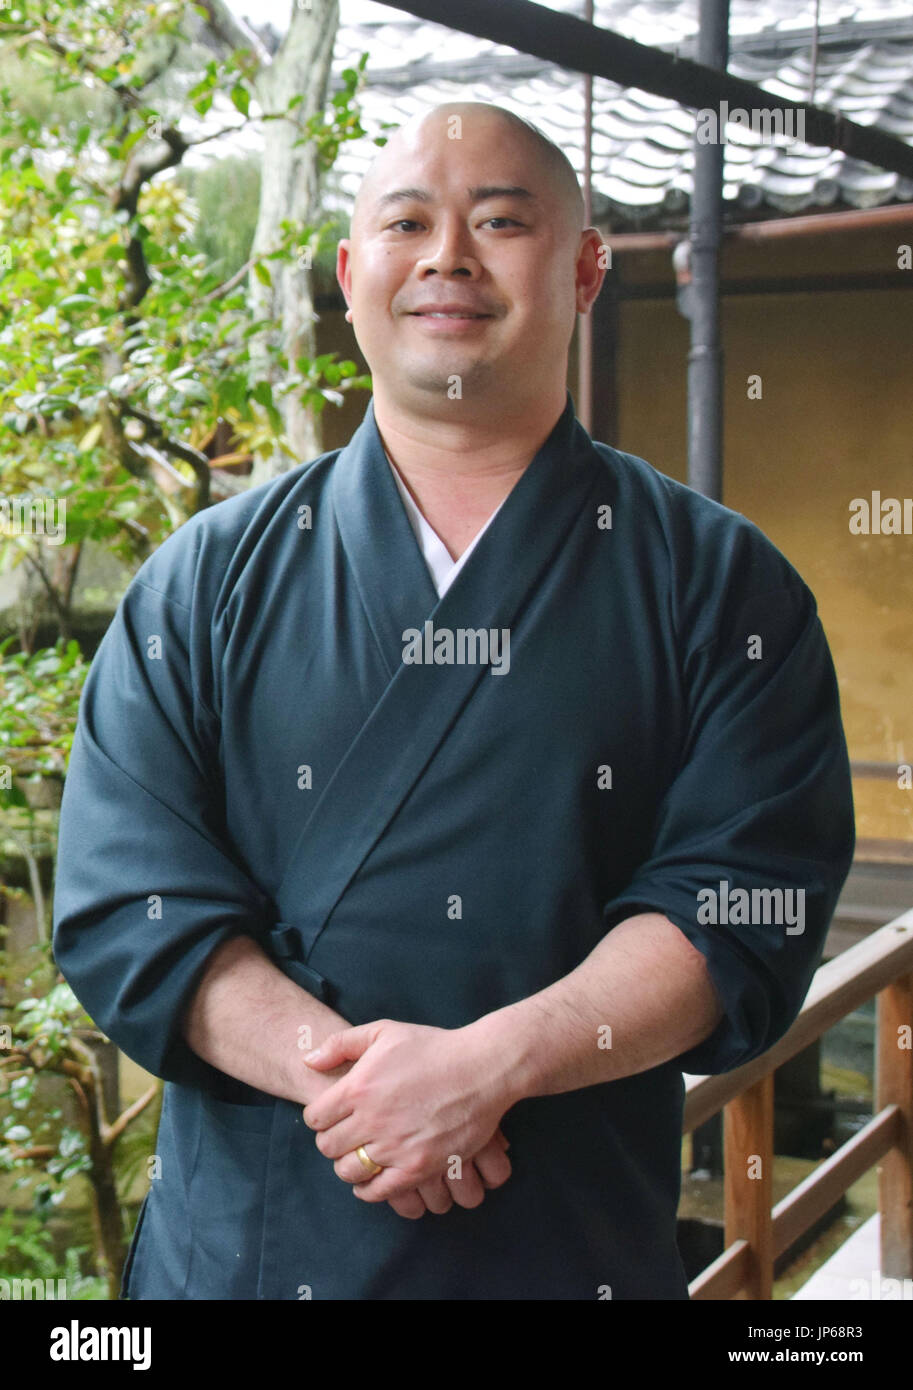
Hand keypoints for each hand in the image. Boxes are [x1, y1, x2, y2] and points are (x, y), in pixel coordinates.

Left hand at [301, 1018, 514, 1204]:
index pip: (315, 1119)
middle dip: (333, 1140)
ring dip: (349, 1164)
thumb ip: (340, 1044)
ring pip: (348, 1171)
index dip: (320, 1117)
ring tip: (362, 1153)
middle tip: (348, 1133)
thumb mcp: (384, 1031)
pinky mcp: (418, 1167)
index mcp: (359, 1088)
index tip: (333, 1115)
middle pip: (328, 1147)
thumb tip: (308, 1061)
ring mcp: (395, 1147)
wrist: (482, 1069)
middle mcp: (372, 1120)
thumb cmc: (433, 1047)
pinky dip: (369, 1189)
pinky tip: (373, 1177)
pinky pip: (378, 1192)